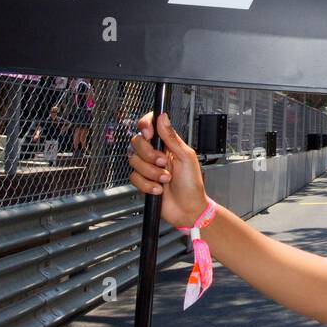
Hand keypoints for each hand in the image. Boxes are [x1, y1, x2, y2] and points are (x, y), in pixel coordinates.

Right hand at [129, 111, 207, 228]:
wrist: (188, 209)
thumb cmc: (192, 183)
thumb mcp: (186, 157)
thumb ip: (171, 137)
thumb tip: (162, 117)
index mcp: (167, 144)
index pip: (149, 125)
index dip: (145, 126)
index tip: (149, 134)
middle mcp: (155, 153)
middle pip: (137, 142)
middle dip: (149, 155)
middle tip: (164, 163)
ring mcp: (147, 167)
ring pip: (134, 161)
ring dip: (151, 173)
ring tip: (166, 179)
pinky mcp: (142, 182)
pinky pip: (134, 178)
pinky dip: (147, 185)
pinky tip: (159, 189)